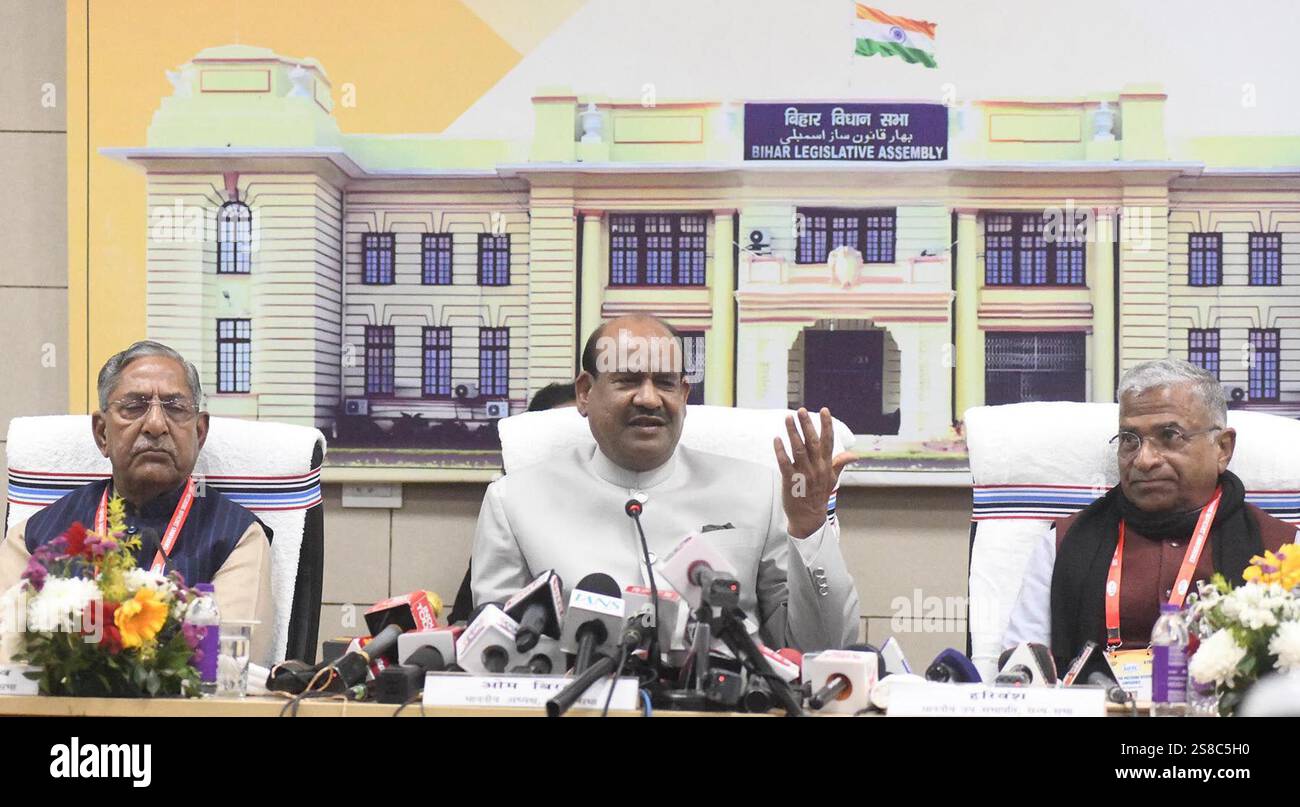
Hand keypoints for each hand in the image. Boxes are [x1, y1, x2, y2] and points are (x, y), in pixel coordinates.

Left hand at [773, 407, 854, 539]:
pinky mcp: (791, 480)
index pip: (828, 441)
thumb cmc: (819, 495)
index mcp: (826, 465)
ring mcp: (803, 473)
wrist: (809, 517)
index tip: (824, 410)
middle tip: (801, 410)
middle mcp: (816, 467)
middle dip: (807, 425)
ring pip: (798, 449)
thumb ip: (840, 463)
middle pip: (812, 442)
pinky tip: (777, 439)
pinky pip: (785, 463)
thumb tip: (854, 454)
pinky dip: (780, 451)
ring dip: (793, 433)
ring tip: (788, 418)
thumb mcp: (833, 479)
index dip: (827, 425)